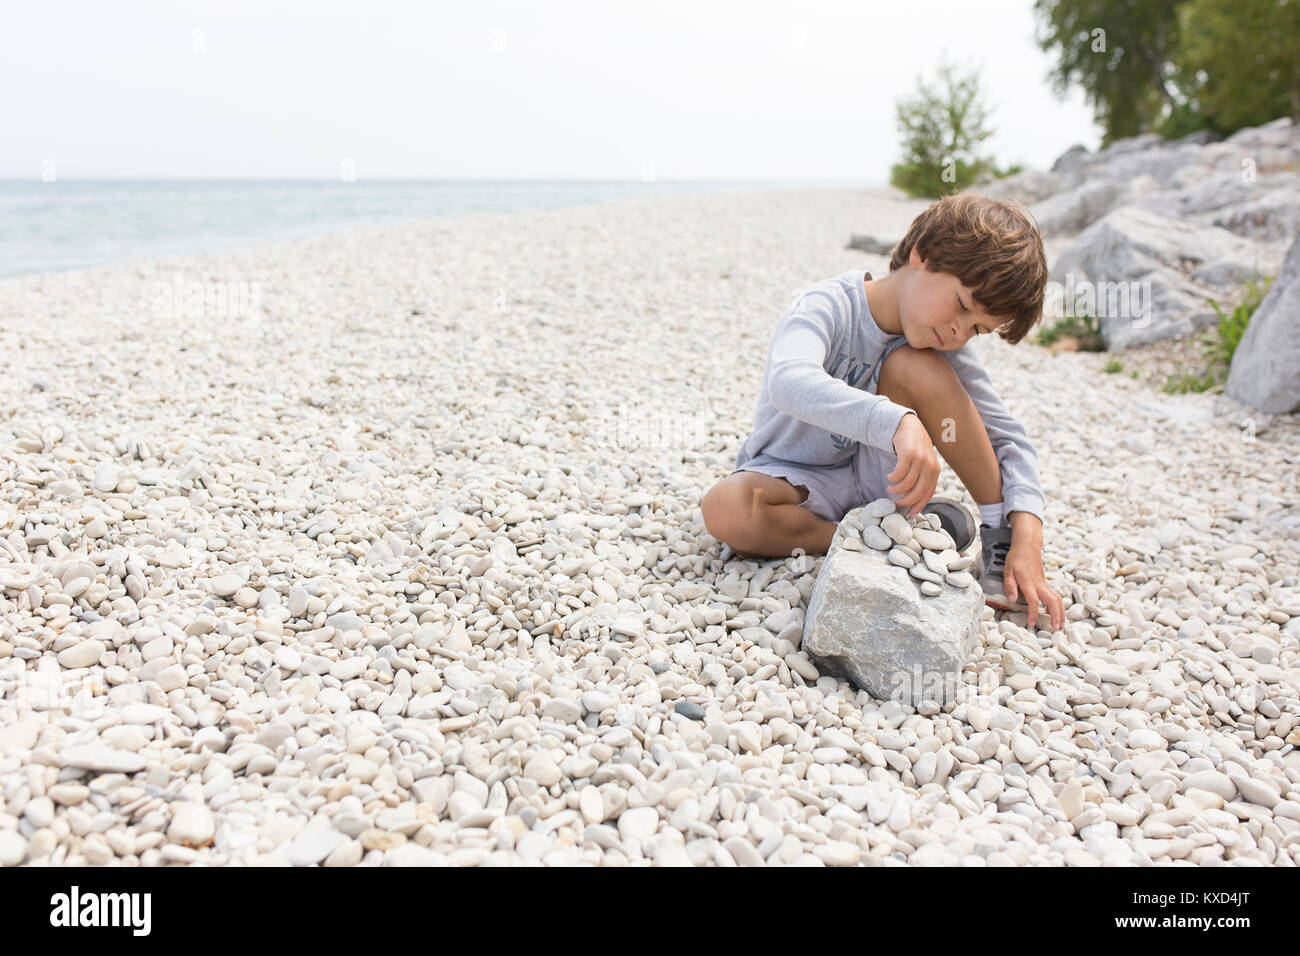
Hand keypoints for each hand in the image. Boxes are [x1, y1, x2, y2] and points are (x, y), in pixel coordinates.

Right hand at [887, 412, 939, 517]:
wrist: (908, 426)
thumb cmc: (914, 447)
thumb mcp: (923, 462)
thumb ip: (922, 477)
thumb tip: (914, 498)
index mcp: (935, 470)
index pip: (929, 493)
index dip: (920, 505)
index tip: (911, 514)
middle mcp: (930, 465)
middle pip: (919, 491)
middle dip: (907, 501)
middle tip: (897, 503)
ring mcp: (920, 459)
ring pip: (908, 483)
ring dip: (897, 489)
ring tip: (890, 488)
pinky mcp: (909, 453)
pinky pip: (900, 472)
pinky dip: (893, 477)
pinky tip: (890, 477)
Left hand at [1004, 515, 1064, 630]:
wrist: (1027, 546)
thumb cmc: (1016, 559)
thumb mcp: (1007, 571)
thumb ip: (1010, 586)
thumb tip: (1012, 600)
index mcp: (1028, 582)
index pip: (1033, 600)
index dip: (1033, 613)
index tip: (1032, 623)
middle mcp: (1039, 584)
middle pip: (1053, 601)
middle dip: (1056, 615)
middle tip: (1057, 628)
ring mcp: (1044, 583)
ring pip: (1057, 598)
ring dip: (1061, 612)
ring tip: (1060, 624)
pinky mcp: (1045, 583)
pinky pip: (1054, 596)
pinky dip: (1057, 606)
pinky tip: (1055, 614)